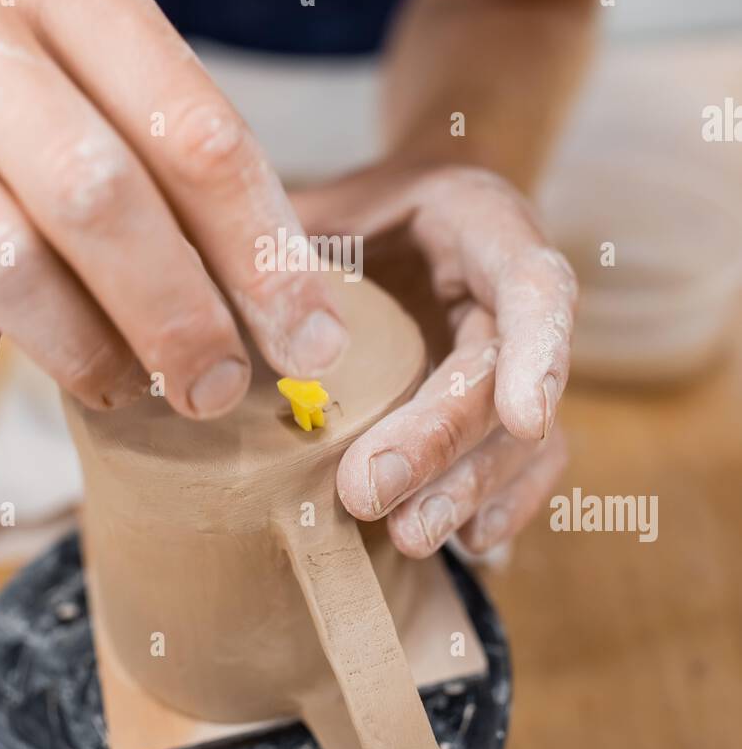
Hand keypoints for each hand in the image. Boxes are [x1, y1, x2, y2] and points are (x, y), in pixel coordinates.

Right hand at [0, 0, 347, 411]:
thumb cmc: (21, 109)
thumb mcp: (107, 97)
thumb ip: (185, 179)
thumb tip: (295, 323)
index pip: (193, 132)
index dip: (264, 253)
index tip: (311, 342)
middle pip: (98, 194)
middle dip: (178, 313)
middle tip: (219, 389)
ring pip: (2, 259)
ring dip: (84, 348)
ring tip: (123, 385)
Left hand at [297, 165, 575, 557]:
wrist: (406, 211)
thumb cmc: (360, 206)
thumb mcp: (322, 201)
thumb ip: (283, 239)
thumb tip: (210, 291)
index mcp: (484, 225)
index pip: (535, 285)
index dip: (539, 351)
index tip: (522, 417)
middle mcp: (515, 295)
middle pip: (503, 378)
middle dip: (445, 442)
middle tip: (374, 493)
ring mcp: (518, 357)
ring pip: (523, 438)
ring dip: (468, 491)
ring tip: (409, 537)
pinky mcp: (505, 408)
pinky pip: (523, 465)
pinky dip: (500, 507)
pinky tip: (469, 547)